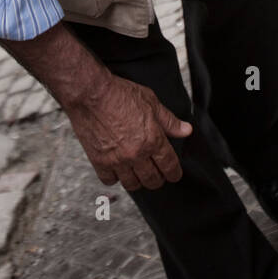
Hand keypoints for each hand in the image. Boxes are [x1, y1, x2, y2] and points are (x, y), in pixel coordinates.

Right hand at [65, 74, 191, 190]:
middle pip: (152, 180)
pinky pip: (110, 180)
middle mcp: (136, 154)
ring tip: (138, 174)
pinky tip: (116, 169)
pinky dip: (114, 177)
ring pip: (132, 184)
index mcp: (153, 139)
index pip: (169, 166)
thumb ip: (169, 120)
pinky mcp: (99, 161)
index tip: (174, 174)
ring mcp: (117, 160)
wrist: (91, 93)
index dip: (174, 173)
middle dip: (158, 179)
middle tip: (157, 175)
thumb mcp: (151, 101)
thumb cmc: (119, 93)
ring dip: (137, 181)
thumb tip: (186, 130)